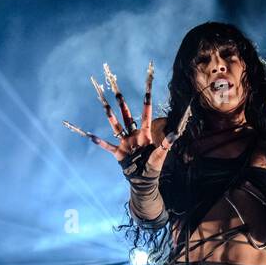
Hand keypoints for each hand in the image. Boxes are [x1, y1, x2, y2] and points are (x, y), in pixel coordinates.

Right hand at [61, 61, 189, 171]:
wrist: (143, 180)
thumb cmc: (153, 166)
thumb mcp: (161, 155)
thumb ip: (167, 143)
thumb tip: (176, 133)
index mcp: (145, 132)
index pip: (146, 111)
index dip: (146, 97)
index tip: (147, 84)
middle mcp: (133, 134)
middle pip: (126, 113)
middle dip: (120, 99)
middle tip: (114, 85)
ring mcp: (124, 142)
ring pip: (114, 123)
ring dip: (109, 112)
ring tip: (102, 100)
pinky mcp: (118, 152)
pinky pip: (107, 145)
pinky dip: (99, 142)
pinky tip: (89, 135)